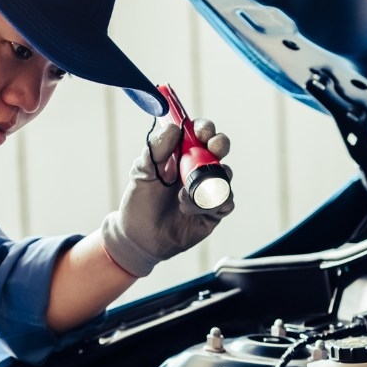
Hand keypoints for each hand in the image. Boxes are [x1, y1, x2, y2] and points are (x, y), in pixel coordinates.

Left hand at [99, 119, 234, 277]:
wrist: (140, 238)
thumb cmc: (140, 203)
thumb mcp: (142, 173)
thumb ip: (155, 149)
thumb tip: (173, 128)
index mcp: (181, 155)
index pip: (199, 133)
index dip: (204, 128)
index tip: (201, 131)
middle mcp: (198, 169)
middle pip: (220, 149)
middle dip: (220, 144)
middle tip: (213, 148)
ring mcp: (208, 190)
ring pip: (225, 175)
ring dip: (208, 182)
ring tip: (182, 197)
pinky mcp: (214, 211)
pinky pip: (226, 201)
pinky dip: (211, 203)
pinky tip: (189, 209)